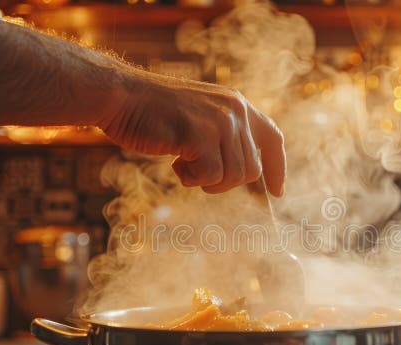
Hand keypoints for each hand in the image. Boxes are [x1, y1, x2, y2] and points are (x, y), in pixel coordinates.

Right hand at [100, 73, 285, 195]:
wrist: (122, 96)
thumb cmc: (153, 113)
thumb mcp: (200, 117)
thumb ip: (224, 135)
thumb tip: (248, 172)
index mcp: (237, 104)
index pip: (272, 138)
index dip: (278, 167)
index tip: (278, 191)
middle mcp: (235, 110)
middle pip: (252, 169)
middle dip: (226, 181)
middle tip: (197, 171)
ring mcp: (220, 122)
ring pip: (234, 176)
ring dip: (207, 180)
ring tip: (183, 162)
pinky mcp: (202, 135)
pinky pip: (211, 177)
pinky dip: (192, 179)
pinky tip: (175, 162)